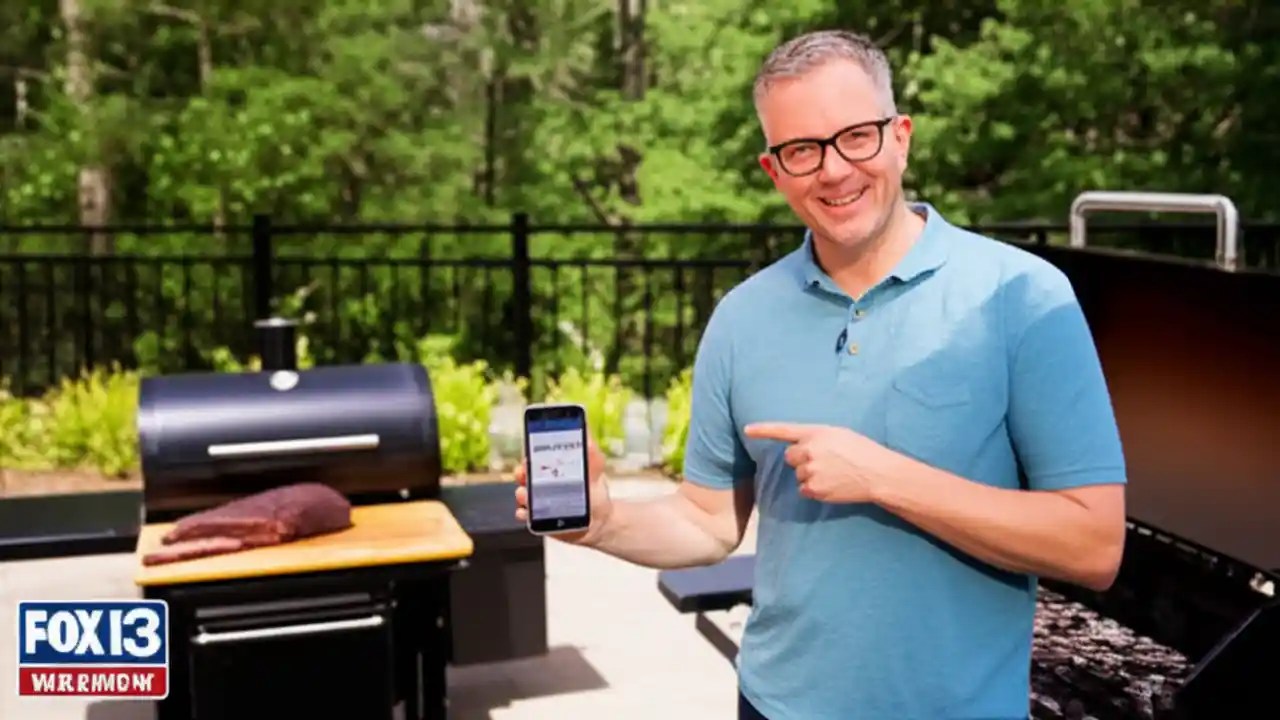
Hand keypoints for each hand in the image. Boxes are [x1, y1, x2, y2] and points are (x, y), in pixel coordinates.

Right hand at [513, 434, 612, 543]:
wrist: (599, 518)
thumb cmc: (594, 489)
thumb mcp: (595, 466)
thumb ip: (591, 449)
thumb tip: (586, 426)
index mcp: (551, 467)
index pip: (534, 457)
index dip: (530, 455)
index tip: (530, 456)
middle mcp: (540, 482)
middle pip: (523, 474)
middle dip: (521, 473)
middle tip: (524, 473)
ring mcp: (537, 501)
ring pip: (522, 494)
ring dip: (522, 493)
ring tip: (528, 494)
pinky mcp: (538, 518)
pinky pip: (525, 515)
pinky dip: (524, 513)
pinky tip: (529, 512)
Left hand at [743, 422, 897, 502]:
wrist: (877, 474)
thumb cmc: (861, 451)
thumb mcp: (838, 434)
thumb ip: (816, 437)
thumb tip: (800, 445)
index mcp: (816, 433)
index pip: (783, 430)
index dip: (763, 430)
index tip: (747, 430)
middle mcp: (810, 450)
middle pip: (789, 457)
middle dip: (801, 459)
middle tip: (823, 461)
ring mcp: (811, 471)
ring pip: (798, 474)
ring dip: (810, 475)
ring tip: (833, 473)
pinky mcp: (814, 489)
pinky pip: (804, 490)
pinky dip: (814, 489)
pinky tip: (831, 484)